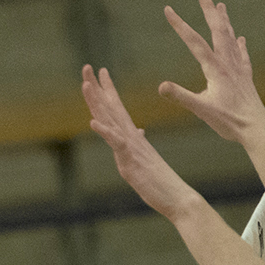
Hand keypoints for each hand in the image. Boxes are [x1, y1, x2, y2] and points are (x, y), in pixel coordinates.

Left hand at [82, 65, 203, 220]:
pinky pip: (116, 143)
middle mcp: (130, 137)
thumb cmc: (160, 181)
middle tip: (87, 67)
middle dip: (97, 87)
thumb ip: (137, 144)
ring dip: (98, 102)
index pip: (116, 108)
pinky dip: (105, 132)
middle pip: (110, 107)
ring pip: (111, 120)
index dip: (107, 90)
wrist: (178, 197)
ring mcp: (131, 147)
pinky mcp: (131, 160)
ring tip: (87, 84)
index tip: (100, 73)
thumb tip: (137, 131)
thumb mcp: (143, 159)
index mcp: (131, 137)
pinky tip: (93, 122)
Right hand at [158, 0, 264, 144]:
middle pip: (218, 30)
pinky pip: (242, 55)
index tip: (168, 9)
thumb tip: (161, 86)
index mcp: (215, 69)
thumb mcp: (201, 109)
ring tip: (221, 5)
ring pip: (230, 37)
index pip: (194, 41)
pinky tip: (241, 38)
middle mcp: (228, 63)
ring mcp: (239, 69)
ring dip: (224, 20)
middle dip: (208, 9)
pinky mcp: (245, 78)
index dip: (180, 25)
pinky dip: (240, 44)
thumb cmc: (229, 121)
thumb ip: (181, 96)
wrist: (257, 129)